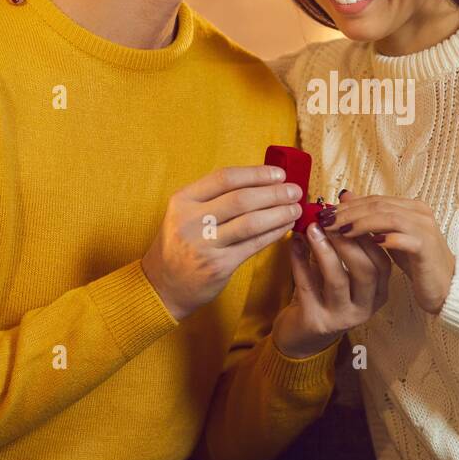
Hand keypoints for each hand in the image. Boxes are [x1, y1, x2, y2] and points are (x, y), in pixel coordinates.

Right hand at [142, 165, 303, 321]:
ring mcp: (204, 244)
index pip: (225, 178)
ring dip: (279, 213)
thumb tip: (261, 181)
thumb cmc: (180, 245)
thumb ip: (214, 198)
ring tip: (296, 208)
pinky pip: (254, 245)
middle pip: (242, 199)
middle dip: (274, 193)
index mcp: (183, 200)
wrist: (162, 286)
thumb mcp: (186, 214)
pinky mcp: (218, 266)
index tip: (279, 173)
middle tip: (295, 190)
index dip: (256, 173)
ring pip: (251, 222)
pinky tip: (286, 227)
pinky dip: (274, 233)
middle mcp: (191, 220)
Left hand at [272, 211, 390, 358]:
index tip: (349, 213)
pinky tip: (292, 244)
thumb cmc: (324, 292)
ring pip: (338, 280)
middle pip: (367, 271)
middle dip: (347, 241)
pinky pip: (308, 287)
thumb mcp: (341, 265)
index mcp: (377, 292)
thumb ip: (346, 236)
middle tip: (329, 220)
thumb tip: (345, 195)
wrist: (302, 333)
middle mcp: (366, 307)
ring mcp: (342, 317)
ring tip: (310, 229)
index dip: (368, 236)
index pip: (382, 261)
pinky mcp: (316, 321)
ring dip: (323, 250)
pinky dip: (299, 262)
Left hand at [320, 194, 453, 314]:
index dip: (349, 205)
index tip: (325, 213)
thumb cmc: (416, 261)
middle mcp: (419, 213)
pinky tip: (365, 244)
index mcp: (411, 207)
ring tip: (339, 231)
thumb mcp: (390, 237)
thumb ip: (371, 217)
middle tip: (326, 220)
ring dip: (361, 223)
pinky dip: (382, 239)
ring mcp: (424, 229)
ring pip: (388, 218)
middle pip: (379, 205)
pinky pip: (402, 239)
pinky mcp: (426, 248)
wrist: (445, 285)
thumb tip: (345, 195)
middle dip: (349, 212)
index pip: (375, 200)